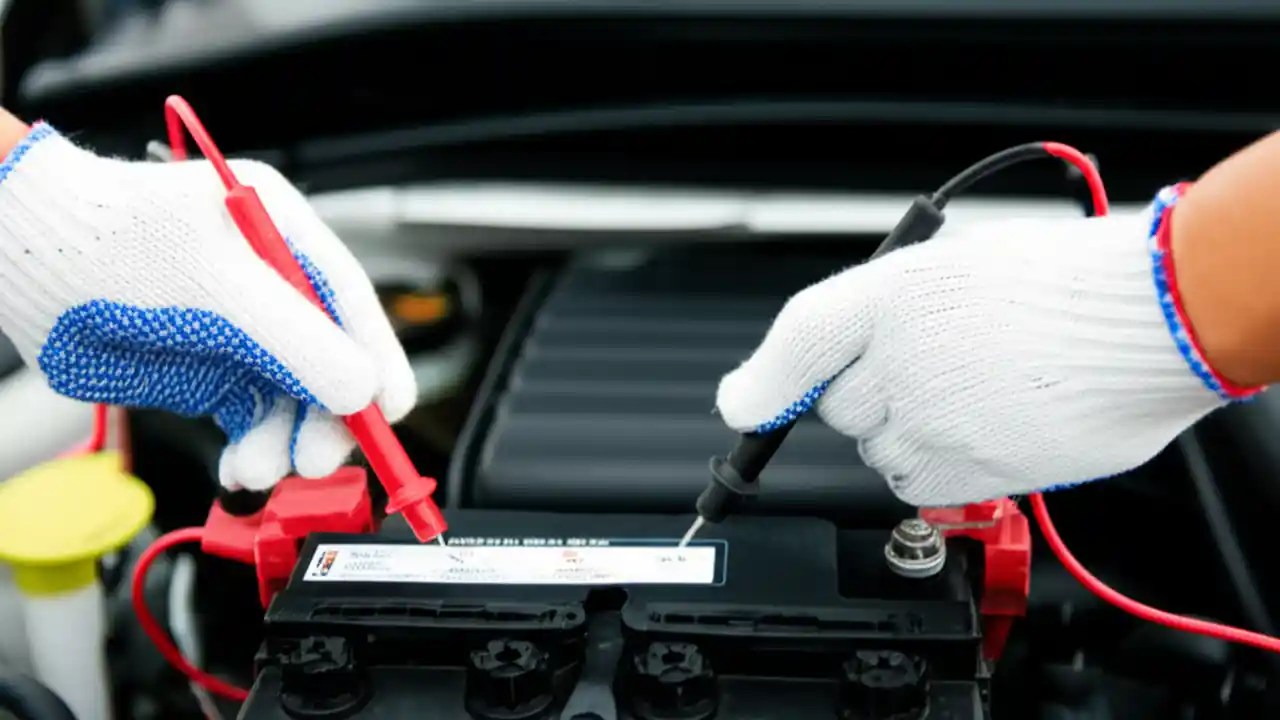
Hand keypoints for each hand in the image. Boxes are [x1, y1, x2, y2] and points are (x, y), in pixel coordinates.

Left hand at [0, 124, 414, 489]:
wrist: (26, 265)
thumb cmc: (109, 244)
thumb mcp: (215, 287)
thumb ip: (294, 339)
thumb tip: (361, 389)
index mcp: (283, 236)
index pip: (351, 304)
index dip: (378, 359)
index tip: (389, 411)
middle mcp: (271, 286)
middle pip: (330, 362)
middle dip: (328, 415)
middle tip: (314, 458)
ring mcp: (242, 334)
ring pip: (293, 401)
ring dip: (287, 442)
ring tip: (263, 469)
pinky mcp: (211, 375)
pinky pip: (253, 423)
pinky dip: (255, 451)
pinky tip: (244, 469)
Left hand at [716, 202, 1237, 505]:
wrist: (1150, 318)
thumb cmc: (1062, 283)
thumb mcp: (948, 266)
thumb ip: (876, 313)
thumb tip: (812, 369)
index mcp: (894, 291)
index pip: (801, 337)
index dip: (764, 380)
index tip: (744, 404)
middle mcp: (901, 355)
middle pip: (840, 405)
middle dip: (868, 392)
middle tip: (930, 368)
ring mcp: (933, 418)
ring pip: (880, 449)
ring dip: (905, 432)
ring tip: (971, 395)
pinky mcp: (968, 470)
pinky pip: (920, 485)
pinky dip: (939, 465)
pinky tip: (985, 427)